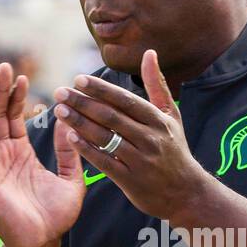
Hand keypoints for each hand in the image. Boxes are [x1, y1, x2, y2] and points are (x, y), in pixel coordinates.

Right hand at [0, 62, 84, 246]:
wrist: (43, 243)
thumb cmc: (55, 217)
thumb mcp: (70, 179)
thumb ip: (70, 153)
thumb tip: (70, 125)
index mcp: (21, 155)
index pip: (14, 119)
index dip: (16, 97)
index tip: (21, 76)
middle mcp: (3, 156)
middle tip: (1, 66)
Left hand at [51, 49, 212, 221]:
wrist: (186, 193)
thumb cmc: (175, 150)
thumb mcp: (171, 116)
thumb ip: (157, 85)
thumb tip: (149, 53)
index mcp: (158, 120)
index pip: (125, 100)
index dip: (100, 89)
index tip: (78, 79)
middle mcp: (150, 138)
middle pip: (111, 117)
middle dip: (82, 103)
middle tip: (59, 93)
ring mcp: (141, 160)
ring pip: (105, 137)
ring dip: (80, 123)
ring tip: (59, 111)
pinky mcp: (132, 180)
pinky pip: (105, 162)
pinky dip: (87, 150)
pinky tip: (70, 138)